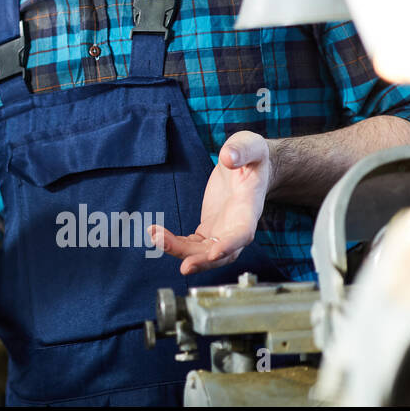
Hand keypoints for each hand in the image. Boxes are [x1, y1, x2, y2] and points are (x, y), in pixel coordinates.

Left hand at [151, 130, 270, 273]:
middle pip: (221, 253)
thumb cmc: (253, 156)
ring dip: (181, 251)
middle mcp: (237, 225)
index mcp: (249, 208)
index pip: (243, 234)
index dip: (229, 245)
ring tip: (155, 236)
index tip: (213, 254)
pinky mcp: (210, 228)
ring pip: (203, 251)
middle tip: (182, 265)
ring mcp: (223, 229)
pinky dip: (175, 243)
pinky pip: (192, 244)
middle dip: (202, 260)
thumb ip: (242, 149)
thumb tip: (228, 156)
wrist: (250, 166)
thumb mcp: (251, 145)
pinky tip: (156, 235)